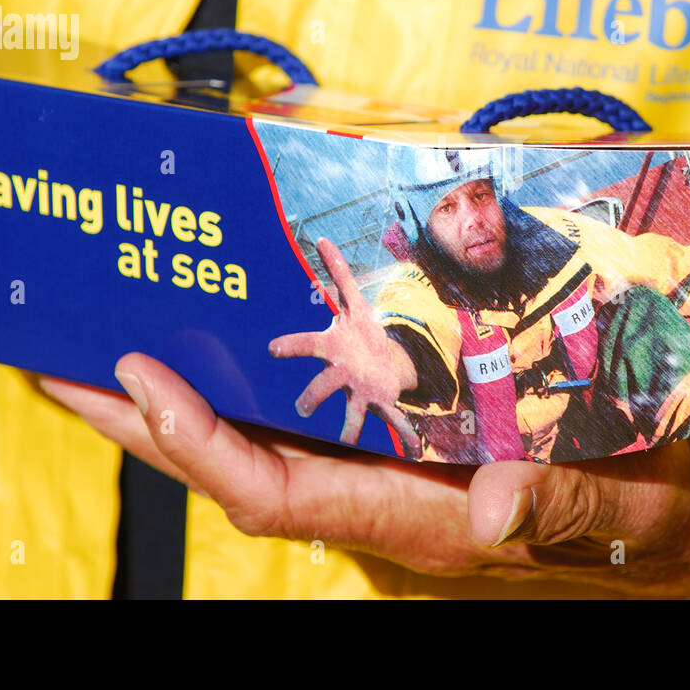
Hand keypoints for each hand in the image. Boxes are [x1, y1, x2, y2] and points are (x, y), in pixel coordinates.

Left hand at [38, 353, 689, 596]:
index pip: (279, 491)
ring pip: (267, 453)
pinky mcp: (415, 466)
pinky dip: (258, 399)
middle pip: (241, 470)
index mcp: (424, 522)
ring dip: (186, 408)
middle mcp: (389, 508)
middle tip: (66, 364)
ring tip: (117, 352)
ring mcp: (396, 488)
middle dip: (148, 426)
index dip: (198, 441)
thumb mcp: (626, 507)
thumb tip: (491, 499)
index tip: (134, 377)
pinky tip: (232, 359)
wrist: (681, 544)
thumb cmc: (655, 527)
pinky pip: (316, 438)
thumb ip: (558, 499)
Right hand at [268, 238, 420, 455]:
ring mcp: (361, 392)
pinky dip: (405, 435)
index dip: (293, 345)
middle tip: (302, 409)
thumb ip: (338, 273)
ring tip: (346, 442)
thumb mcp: (354, 303)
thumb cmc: (359, 334)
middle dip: (314, 396)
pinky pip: (394, 422)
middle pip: (325, 385)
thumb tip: (321, 240)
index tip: (274, 348)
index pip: (309, 344)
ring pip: (352, 412)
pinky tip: (415, 448)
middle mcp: (342, 375)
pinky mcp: (383, 404)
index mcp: (334, 350)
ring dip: (350, 428)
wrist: (380, 364)